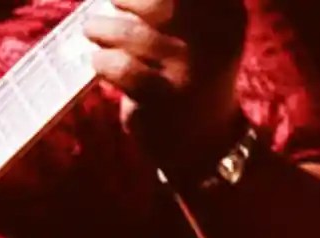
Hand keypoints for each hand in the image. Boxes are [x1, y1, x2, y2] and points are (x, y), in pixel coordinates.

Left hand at [84, 0, 247, 177]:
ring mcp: (190, 71)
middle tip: (112, 2)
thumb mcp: (201, 34)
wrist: (205, 142)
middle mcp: (214, 39)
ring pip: (134, 34)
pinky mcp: (163, 99)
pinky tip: (99, 61)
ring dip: (103, 28)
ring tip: (93, 29)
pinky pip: (121, 67)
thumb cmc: (190, 75)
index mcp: (227, 13)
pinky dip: (102, 61)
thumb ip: (175, 6)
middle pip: (160, 1)